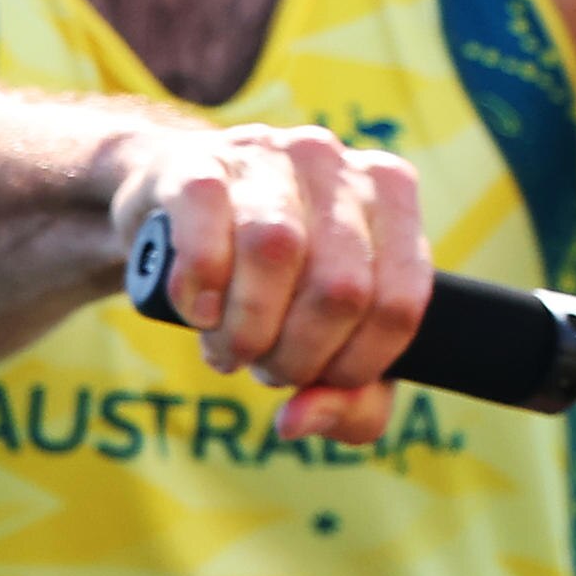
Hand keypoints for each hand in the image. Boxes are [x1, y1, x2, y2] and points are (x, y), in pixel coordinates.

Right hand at [107, 124, 432, 445]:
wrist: (174, 208)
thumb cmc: (270, 282)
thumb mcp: (328, 338)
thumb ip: (350, 400)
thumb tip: (298, 421)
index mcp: (391, 197)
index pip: (400, 305)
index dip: (356, 367)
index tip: (318, 380)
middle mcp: (338, 165)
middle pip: (341, 288)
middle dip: (296, 356)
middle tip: (263, 364)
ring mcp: (269, 154)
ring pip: (277, 250)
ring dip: (246, 329)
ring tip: (227, 346)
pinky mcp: (198, 163)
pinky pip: (208, 225)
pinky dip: (201, 288)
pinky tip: (198, 310)